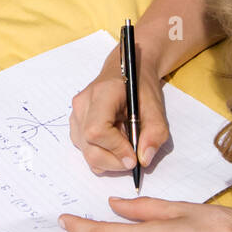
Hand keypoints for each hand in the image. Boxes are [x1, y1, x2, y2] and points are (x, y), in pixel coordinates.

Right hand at [70, 50, 169, 174]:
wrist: (126, 71)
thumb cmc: (140, 86)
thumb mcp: (156, 107)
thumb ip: (155, 133)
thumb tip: (144, 159)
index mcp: (102, 93)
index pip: (97, 130)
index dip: (115, 148)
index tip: (134, 156)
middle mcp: (82, 104)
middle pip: (89, 146)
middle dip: (114, 161)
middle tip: (134, 158)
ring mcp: (75, 115)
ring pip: (86, 152)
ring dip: (109, 159)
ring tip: (125, 144)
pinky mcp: (76, 125)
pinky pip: (86, 150)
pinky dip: (103, 155)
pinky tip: (115, 142)